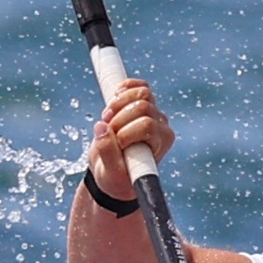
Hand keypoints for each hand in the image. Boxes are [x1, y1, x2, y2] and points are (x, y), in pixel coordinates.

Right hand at [86, 78, 173, 198]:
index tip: (116, 144)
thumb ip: (106, 151)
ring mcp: (153, 113)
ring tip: (107, 117)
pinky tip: (114, 98)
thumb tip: (101, 126)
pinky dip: (124, 88)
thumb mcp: (109, 173)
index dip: (125, 131)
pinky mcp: (142, 104)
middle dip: (119, 117)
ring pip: (142, 93)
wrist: (113, 172)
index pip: (146, 125)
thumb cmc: (116, 177)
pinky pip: (139, 85)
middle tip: (107, 128)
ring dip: (118, 102)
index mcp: (160, 143)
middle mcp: (160, 126)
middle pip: (143, 106)